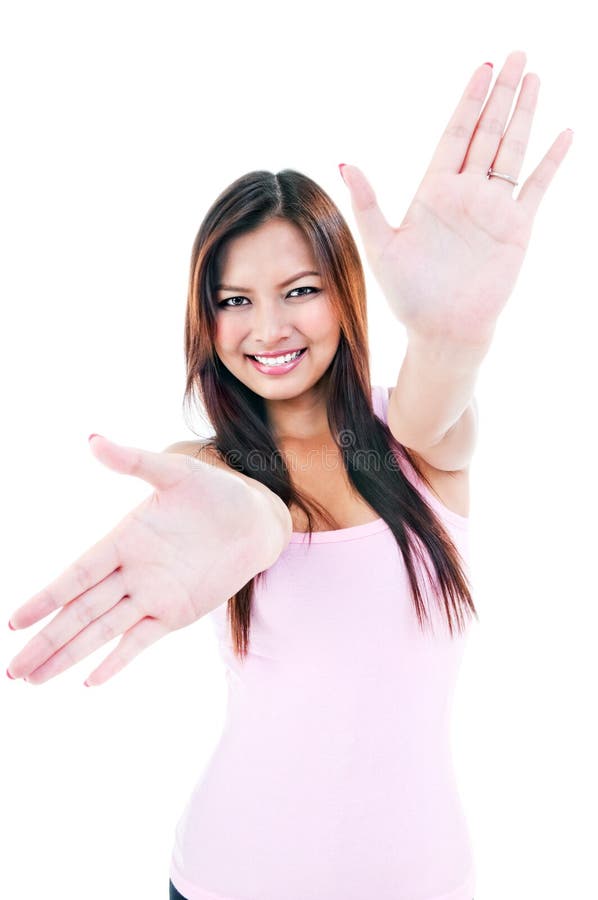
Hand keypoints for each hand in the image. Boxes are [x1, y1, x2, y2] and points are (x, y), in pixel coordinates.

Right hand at [7, 436, 270, 686]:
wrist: (255, 521)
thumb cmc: (214, 492)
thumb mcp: (176, 473)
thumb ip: (133, 461)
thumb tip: (91, 438)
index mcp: (123, 540)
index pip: (75, 575)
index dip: (46, 598)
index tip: (15, 620)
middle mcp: (130, 572)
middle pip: (79, 612)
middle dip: (46, 640)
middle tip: (12, 670)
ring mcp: (150, 596)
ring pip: (101, 632)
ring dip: (69, 655)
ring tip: (33, 679)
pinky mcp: (174, 613)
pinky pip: (139, 640)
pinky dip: (117, 660)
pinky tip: (89, 680)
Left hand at [340, 50, 572, 346]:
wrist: (443, 330)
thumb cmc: (409, 295)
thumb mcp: (381, 246)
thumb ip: (368, 203)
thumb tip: (345, 163)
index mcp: (434, 191)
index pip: (456, 133)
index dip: (470, 101)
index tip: (483, 68)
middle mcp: (466, 193)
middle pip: (488, 132)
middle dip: (502, 93)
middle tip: (516, 55)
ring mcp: (493, 209)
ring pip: (512, 150)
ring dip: (524, 115)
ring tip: (535, 78)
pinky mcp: (516, 228)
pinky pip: (536, 187)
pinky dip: (550, 161)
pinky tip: (562, 133)